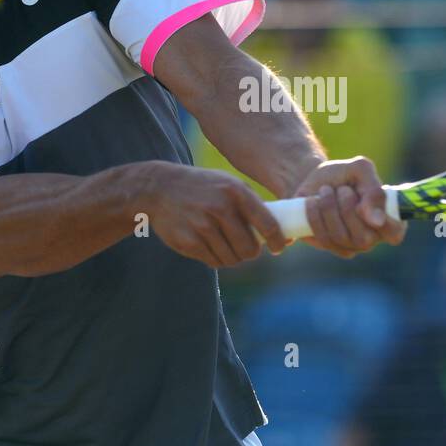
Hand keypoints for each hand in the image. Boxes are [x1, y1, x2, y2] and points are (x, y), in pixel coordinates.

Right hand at [140, 162, 289, 267]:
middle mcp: (220, 208)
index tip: (278, 248)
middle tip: (246, 248)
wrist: (160, 188)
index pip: (268, 224)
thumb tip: (284, 235)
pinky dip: (216, 258)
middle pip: (250, 249)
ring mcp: (202, 226)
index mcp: (236, 192)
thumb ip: (252, 206)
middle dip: (250, 252)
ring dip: (232, 256)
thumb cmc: (204, 188)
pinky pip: (213, 261)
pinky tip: (209, 244)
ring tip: (224, 243)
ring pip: (232, 258)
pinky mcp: (188, 241)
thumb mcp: (229, 184)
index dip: (277, 241)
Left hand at [292, 157, 405, 257]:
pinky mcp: (329, 246)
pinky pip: (323, 238)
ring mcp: (351, 245)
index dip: (384, 225)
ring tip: (326, 190)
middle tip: (342, 189)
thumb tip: (377, 221)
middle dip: (347, 209)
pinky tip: (313, 201)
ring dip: (329, 208)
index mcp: (388, 218)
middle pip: (363, 238)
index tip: (365, 206)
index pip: (395, 233)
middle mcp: (372, 237)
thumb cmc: (344, 175)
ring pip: (340, 237)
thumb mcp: (361, 170)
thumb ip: (374, 191)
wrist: (315, 180)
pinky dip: (315, 215)